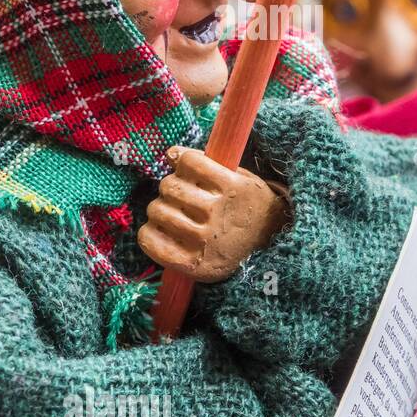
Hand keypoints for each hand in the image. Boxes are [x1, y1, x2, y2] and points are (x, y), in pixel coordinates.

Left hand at [138, 146, 288, 283]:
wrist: (268, 245)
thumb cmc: (243, 204)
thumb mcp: (236, 176)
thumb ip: (202, 162)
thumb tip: (171, 153)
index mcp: (233, 187)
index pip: (189, 162)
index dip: (186, 163)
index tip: (193, 174)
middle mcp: (217, 213)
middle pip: (168, 187)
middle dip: (172, 187)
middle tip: (183, 197)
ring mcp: (203, 240)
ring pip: (156, 211)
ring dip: (161, 209)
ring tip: (176, 215)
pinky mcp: (190, 263)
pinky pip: (148, 240)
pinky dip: (149, 233)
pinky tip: (163, 231)